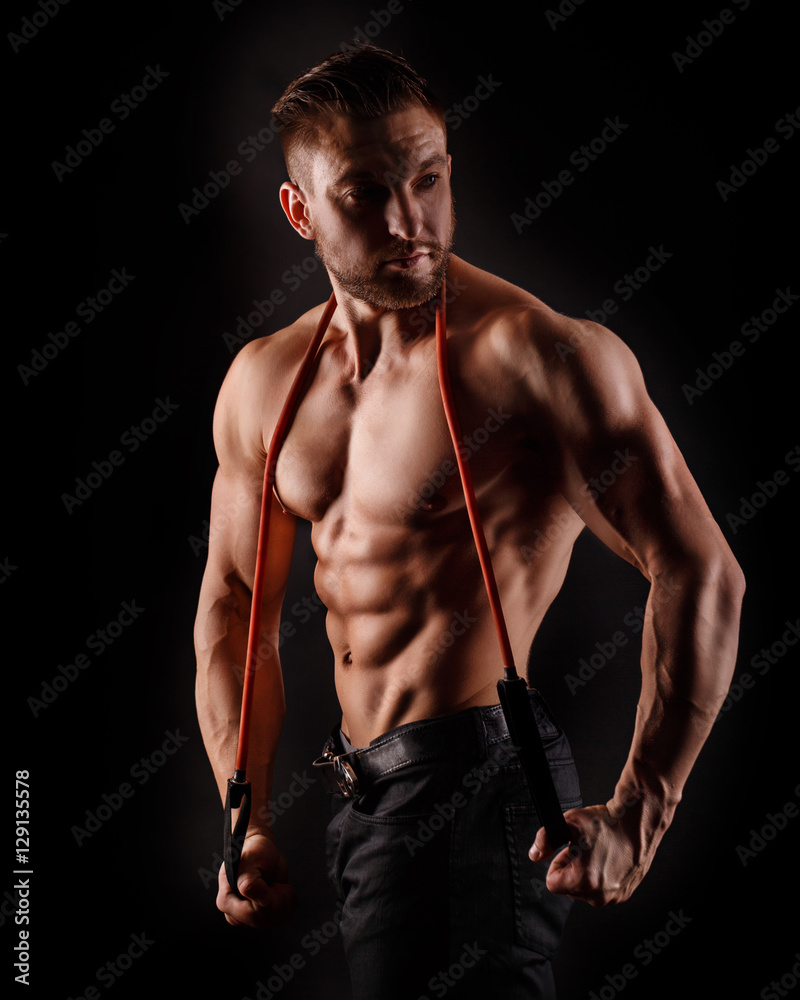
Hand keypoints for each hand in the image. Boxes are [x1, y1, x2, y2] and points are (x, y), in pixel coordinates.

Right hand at [217, 830, 296, 927]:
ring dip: (284, 898)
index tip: (269, 883)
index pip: (252, 913)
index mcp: (226, 902)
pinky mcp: (264, 918)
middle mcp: (236, 914)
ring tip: (276, 883)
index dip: (267, 899)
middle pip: (265, 919)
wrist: (263, 851)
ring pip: (276, 921)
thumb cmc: (254, 852)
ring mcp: (250, 918)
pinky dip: (289, 901)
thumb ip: (249, 883)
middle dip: (277, 898)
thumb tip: (250, 896)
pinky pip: (285, 917)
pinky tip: (281, 888)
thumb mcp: (250, 862)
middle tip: (274, 881)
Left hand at [529, 798, 665, 906]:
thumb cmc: (606, 823)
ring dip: (587, 873)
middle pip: (569, 888)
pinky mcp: (624, 894)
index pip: (552, 883)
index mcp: (583, 882)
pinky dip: (602, 876)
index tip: (569, 851)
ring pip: (586, 890)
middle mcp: (599, 896)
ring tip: (598, 853)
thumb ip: (545, 839)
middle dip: (572, 869)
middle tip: (584, 849)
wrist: (637, 822)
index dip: (557, 863)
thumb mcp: (568, 823)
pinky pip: (603, 890)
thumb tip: (534, 854)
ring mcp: (614, 897)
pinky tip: (609, 858)